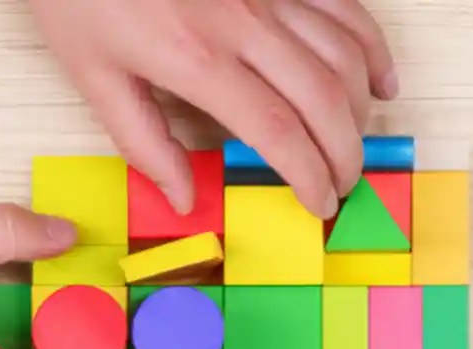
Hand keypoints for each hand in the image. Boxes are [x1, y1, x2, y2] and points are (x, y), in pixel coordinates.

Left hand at [27, 0, 397, 218]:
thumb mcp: (92, 72)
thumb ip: (143, 141)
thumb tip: (185, 197)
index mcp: (195, 58)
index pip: (277, 131)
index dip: (310, 175)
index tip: (319, 204)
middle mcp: (244, 22)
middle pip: (325, 99)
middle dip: (345, 153)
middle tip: (341, 184)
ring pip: (344, 56)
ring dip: (360, 109)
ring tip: (352, 143)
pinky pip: (345, 9)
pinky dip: (372, 48)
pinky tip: (381, 82)